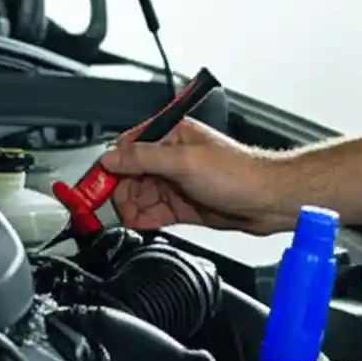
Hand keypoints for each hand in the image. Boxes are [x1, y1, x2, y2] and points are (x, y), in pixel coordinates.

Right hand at [99, 118, 290, 234]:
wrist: (268, 201)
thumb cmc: (239, 173)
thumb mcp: (184, 160)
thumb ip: (144, 158)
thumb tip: (111, 158)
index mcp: (171, 136)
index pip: (127, 148)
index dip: (108, 167)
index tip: (94, 186)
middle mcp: (172, 157)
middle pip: (129, 175)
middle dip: (116, 192)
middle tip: (104, 210)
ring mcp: (177, 182)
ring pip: (140, 195)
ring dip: (129, 208)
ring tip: (121, 219)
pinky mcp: (184, 205)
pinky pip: (154, 212)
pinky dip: (144, 218)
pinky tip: (137, 224)